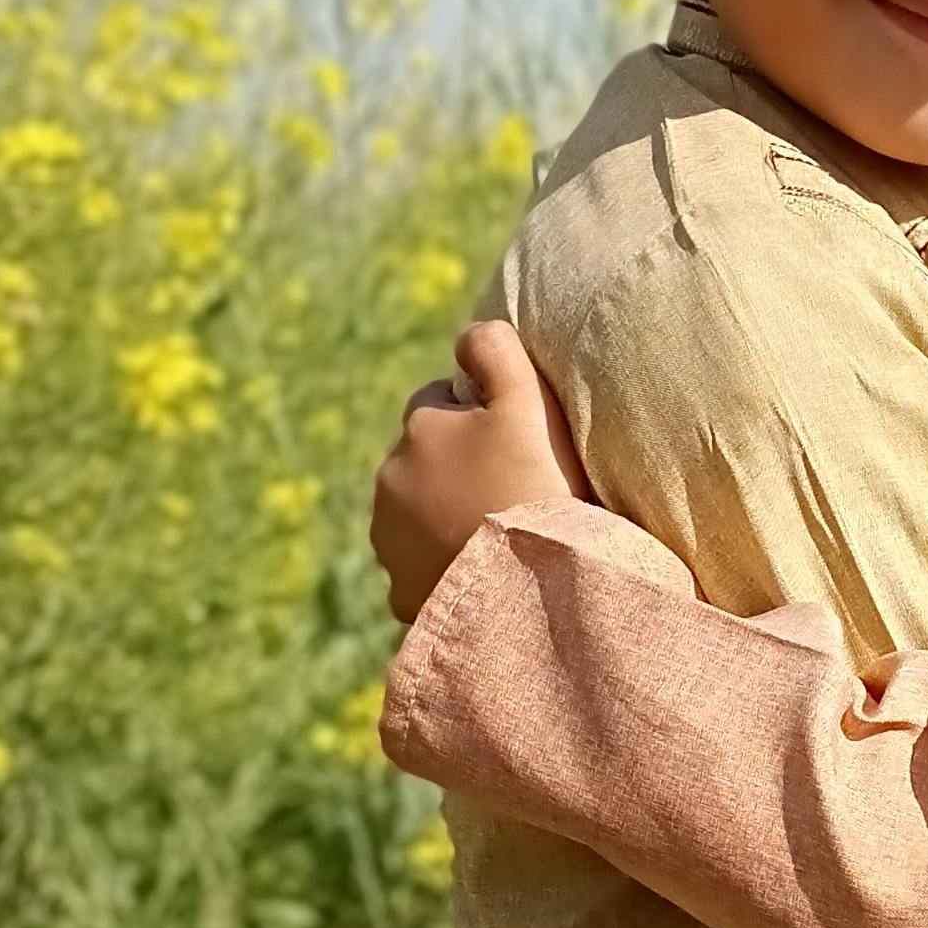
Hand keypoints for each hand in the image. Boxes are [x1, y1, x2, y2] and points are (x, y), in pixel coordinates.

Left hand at [368, 320, 589, 624]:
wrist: (530, 591)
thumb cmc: (537, 489)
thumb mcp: (528, 403)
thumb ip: (496, 349)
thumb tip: (467, 333)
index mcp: (419, 429)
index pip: (440, 401)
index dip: (481, 416)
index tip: (517, 443)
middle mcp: (390, 481)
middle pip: (428, 460)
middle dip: (459, 467)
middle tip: (515, 490)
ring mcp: (390, 542)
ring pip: (418, 514)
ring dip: (447, 516)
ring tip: (502, 534)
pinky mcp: (401, 593)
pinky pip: (422, 570)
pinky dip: (445, 568)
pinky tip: (487, 573)